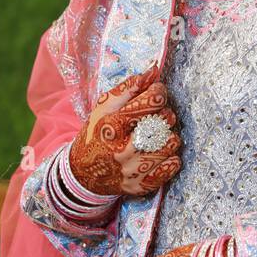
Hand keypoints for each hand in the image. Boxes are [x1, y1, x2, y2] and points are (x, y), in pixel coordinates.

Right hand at [69, 62, 181, 198]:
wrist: (83, 174)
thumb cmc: (97, 134)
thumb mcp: (104, 107)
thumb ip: (129, 88)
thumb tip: (153, 71)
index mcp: (112, 126)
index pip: (153, 101)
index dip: (159, 92)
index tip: (156, 93)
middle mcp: (123, 150)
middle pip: (165, 122)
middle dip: (165, 114)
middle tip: (155, 116)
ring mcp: (133, 170)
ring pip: (172, 143)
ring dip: (168, 135)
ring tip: (156, 135)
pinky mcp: (142, 185)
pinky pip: (173, 165)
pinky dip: (170, 156)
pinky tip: (156, 153)